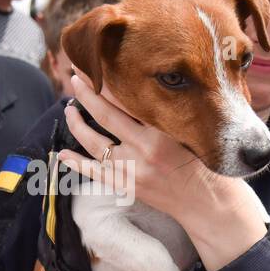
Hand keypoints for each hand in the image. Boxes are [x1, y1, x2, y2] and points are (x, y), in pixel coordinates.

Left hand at [58, 72, 229, 223]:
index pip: (126, 100)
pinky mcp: (127, 187)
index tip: (95, 67)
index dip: (107, 83)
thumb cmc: (203, 163)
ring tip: (68, 109)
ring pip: (94, 143)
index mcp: (160, 132)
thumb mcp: (188, 132)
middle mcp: (143, 150)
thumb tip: (140, 89)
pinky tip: (62, 154)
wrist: (208, 203)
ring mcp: (132, 171)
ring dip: (77, 124)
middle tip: (75, 79)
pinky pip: (95, 173)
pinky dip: (77, 163)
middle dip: (86, 95)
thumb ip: (164, 115)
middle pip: (105, 116)